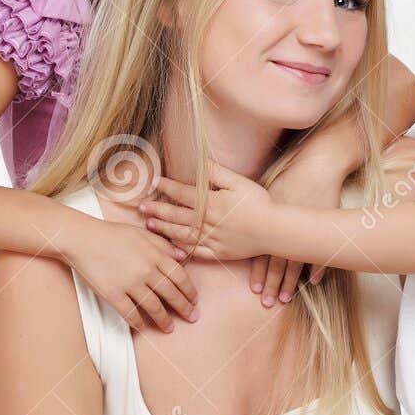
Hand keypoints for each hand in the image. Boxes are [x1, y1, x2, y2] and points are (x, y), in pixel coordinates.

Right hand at [64, 215, 197, 334]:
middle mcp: (146, 270)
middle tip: (192, 318)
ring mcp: (129, 283)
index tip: (194, 301)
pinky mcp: (113, 294)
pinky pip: (130, 313)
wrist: (82, 239)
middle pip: (170, 294)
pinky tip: (144, 327)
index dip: (189, 291)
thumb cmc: (112, 234)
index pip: (180, 277)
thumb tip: (183, 257)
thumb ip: (164, 245)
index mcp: (155, 254)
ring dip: (163, 320)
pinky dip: (139, 322)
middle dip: (184, 308)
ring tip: (170, 328)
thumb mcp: (142, 233)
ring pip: (153, 307)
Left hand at [139, 162, 273, 263]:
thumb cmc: (259, 203)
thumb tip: (200, 161)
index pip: (183, 193)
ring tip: (149, 225)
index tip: (154, 184)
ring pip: (182, 234)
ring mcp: (212, 239)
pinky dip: (182, 250)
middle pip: (177, 215)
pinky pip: (196, 252)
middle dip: (157, 210)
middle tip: (140, 208)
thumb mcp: (238, 182)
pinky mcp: (219, 253)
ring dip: (164, 229)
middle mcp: (207, 222)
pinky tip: (171, 246)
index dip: (167, 188)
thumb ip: (217, 173)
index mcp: (211, 203)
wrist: (274, 230)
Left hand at [251, 160, 341, 307]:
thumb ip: (247, 207)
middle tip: (267, 303)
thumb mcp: (261, 189)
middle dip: (272, 284)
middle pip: (276, 262)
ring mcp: (303, 229)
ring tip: (284, 298)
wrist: (316, 168)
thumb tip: (227, 219)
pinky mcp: (320, 227)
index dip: (258, 272)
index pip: (260, 252)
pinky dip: (317, 268)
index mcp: (268, 221)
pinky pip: (318, 252)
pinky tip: (313, 282)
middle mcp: (284, 228)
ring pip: (295, 261)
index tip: (255, 289)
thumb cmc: (289, 178)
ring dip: (290, 282)